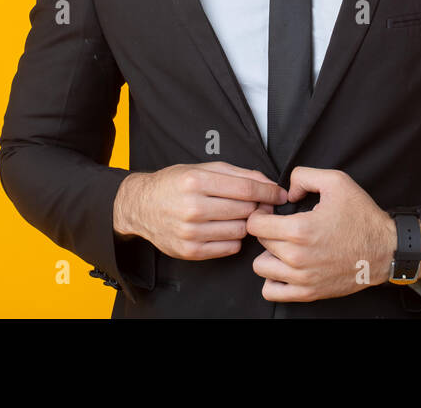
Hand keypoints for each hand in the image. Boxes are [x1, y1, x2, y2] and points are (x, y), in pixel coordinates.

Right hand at [113, 161, 287, 260]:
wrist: (141, 206)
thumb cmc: (174, 184)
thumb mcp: (202, 169)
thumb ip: (237, 174)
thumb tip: (268, 184)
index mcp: (196, 181)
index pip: (246, 189)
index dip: (268, 192)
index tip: (279, 194)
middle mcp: (192, 207)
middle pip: (245, 210)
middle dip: (259, 207)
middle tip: (260, 204)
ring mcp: (191, 232)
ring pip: (240, 231)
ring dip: (246, 223)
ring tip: (238, 215)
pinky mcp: (190, 251)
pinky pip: (229, 247)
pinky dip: (234, 238)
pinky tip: (225, 228)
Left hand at [245, 166, 398, 301]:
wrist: (385, 250)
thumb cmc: (362, 217)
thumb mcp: (336, 181)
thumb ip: (303, 176)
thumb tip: (286, 192)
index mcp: (300, 230)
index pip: (255, 224)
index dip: (261, 212)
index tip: (272, 211)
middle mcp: (297, 257)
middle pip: (259, 242)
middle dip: (267, 230)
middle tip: (282, 225)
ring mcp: (302, 278)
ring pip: (260, 267)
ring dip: (268, 254)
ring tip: (284, 246)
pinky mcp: (309, 293)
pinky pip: (272, 292)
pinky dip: (273, 279)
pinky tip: (285, 266)